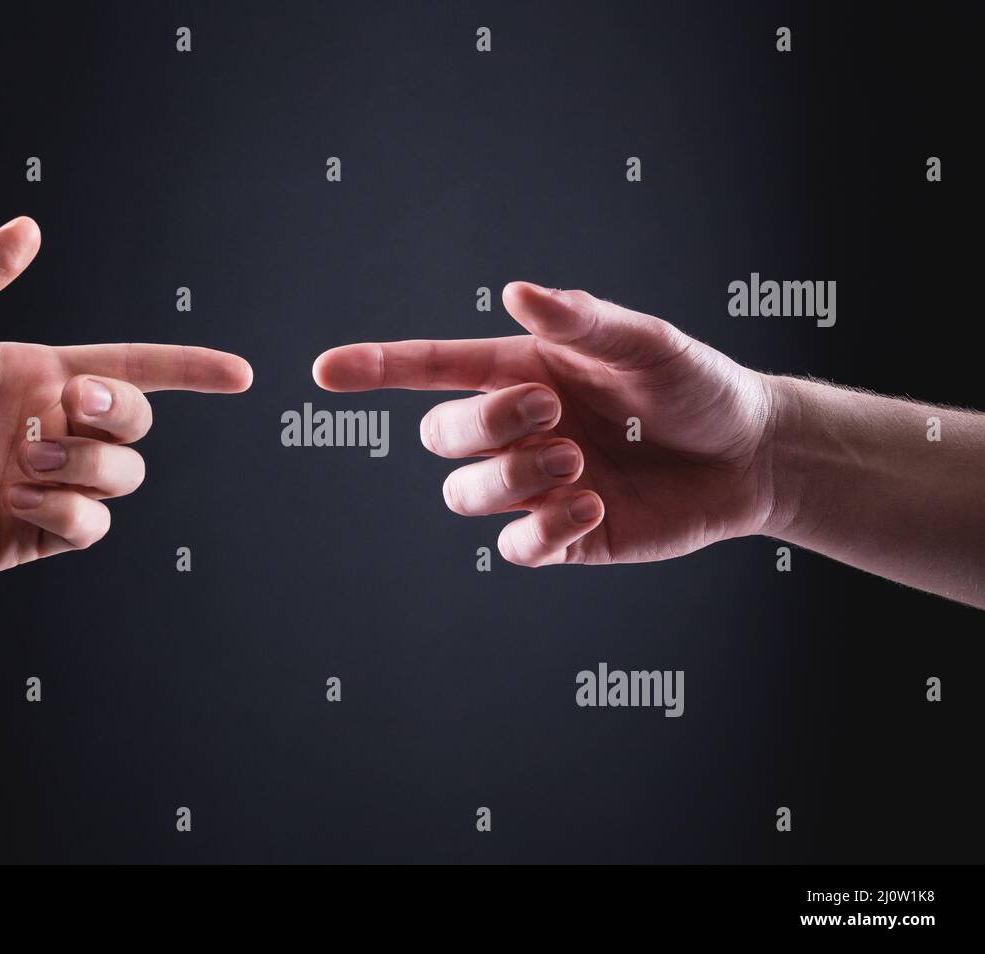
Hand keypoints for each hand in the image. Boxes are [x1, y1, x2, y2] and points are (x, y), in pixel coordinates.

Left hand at [0, 217, 251, 580]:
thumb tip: (29, 228)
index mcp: (36, 376)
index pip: (133, 368)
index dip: (190, 370)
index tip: (239, 374)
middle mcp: (48, 429)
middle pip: (136, 421)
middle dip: (117, 413)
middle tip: (61, 410)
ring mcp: (41, 484)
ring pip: (122, 476)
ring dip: (86, 465)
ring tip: (20, 463)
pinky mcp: (26, 535)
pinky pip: (88, 528)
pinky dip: (72, 514)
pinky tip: (22, 501)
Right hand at [313, 283, 774, 566]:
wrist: (750, 453)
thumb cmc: (694, 383)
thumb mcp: (646, 341)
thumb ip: (582, 320)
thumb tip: (517, 291)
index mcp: (522, 372)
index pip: (431, 369)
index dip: (376, 369)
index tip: (326, 372)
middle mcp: (517, 431)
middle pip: (439, 437)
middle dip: (484, 426)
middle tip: (555, 412)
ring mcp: (534, 487)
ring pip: (464, 495)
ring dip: (511, 477)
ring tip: (579, 463)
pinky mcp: (563, 538)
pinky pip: (514, 547)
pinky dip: (541, 531)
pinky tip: (593, 509)